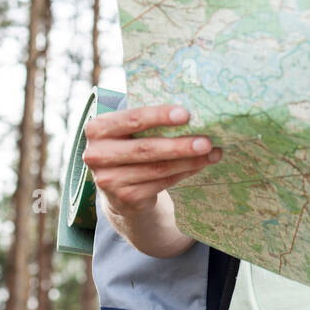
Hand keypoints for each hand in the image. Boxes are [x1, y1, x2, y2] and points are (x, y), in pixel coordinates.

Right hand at [82, 104, 221, 216]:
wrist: (116, 187)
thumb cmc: (129, 146)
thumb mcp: (128, 131)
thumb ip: (148, 121)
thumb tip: (192, 112)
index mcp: (97, 129)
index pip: (131, 119)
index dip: (159, 116)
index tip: (185, 114)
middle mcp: (97, 155)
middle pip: (146, 148)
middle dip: (180, 144)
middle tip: (207, 141)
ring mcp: (109, 180)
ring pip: (157, 168)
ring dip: (189, 161)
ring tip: (212, 153)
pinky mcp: (125, 198)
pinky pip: (161, 183)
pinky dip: (183, 172)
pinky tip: (199, 165)